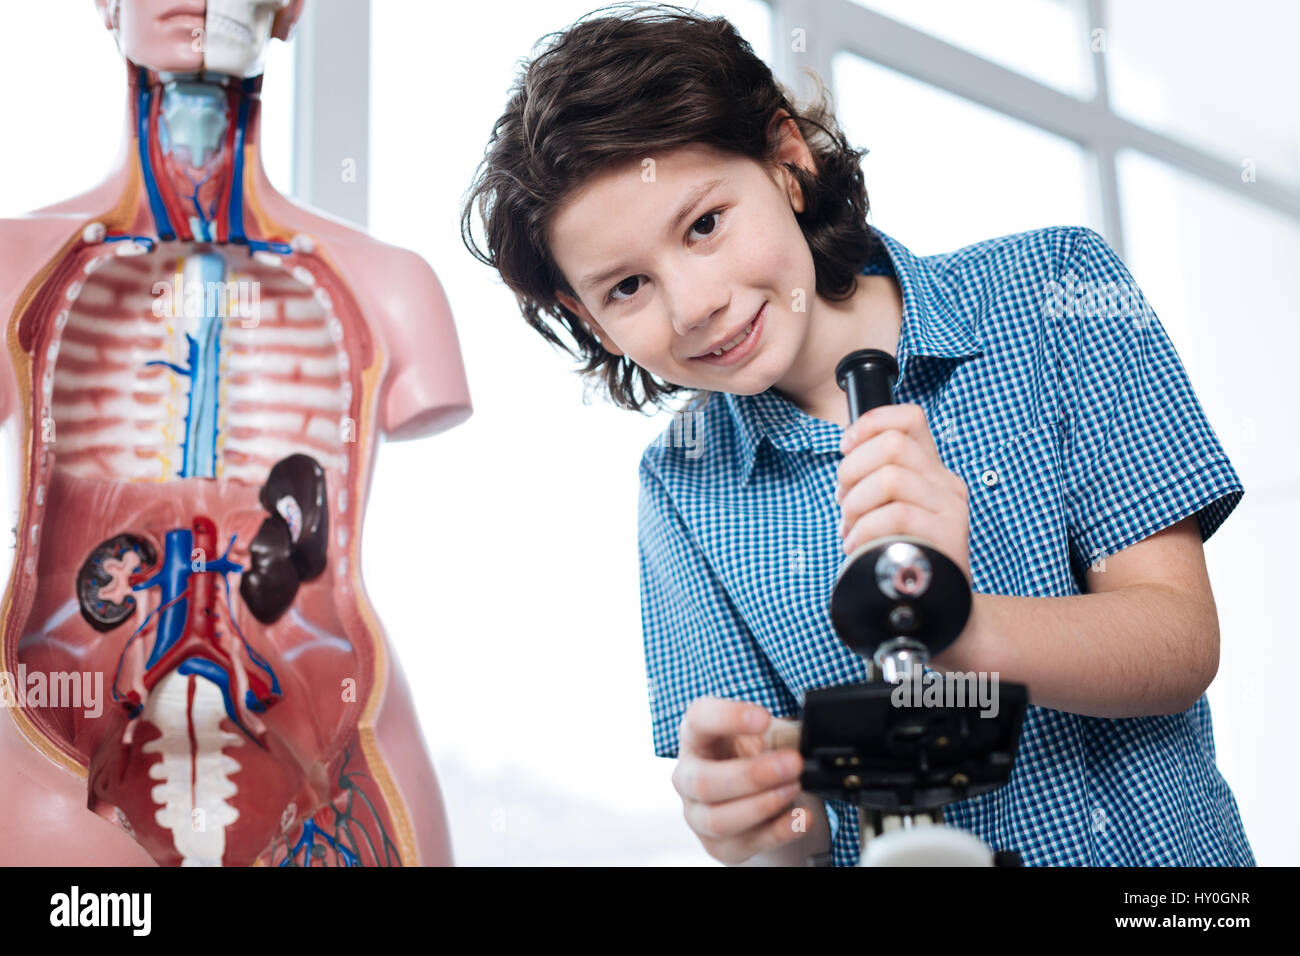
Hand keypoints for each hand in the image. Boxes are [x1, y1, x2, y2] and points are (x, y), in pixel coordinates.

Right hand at [672, 697, 806, 864]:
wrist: (760, 794)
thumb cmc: (757, 755)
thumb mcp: (766, 734)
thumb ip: (779, 734)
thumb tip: (805, 739)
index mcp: (696, 736)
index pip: (699, 719)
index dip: (728, 717)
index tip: (763, 719)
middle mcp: (687, 776)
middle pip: (704, 781)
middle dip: (752, 774)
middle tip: (792, 763)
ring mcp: (698, 815)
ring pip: (718, 820)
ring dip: (763, 804)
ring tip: (795, 788)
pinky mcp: (719, 846)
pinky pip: (745, 843)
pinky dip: (778, 831)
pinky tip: (800, 818)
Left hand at [835, 402, 971, 586]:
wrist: (936, 605)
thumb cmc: (901, 554)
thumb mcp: (888, 509)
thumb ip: (875, 480)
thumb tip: (847, 453)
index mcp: (930, 470)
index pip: (909, 419)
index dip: (870, 423)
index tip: (845, 446)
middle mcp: (946, 483)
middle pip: (892, 445)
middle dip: (851, 470)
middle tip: (843, 501)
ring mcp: (951, 509)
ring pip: (890, 478)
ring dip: (855, 504)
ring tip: (849, 528)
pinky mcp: (950, 537)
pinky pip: (896, 516)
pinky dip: (865, 530)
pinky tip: (856, 546)